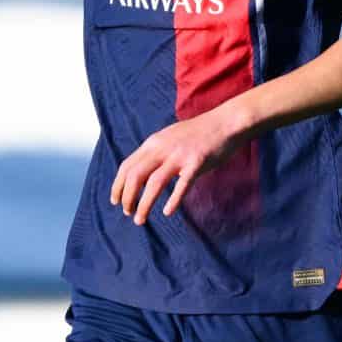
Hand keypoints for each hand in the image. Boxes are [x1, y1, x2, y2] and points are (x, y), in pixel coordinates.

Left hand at [109, 106, 250, 224]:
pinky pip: (182, 184)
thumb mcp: (170, 138)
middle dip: (127, 197)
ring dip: (144, 204)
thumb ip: (156, 152)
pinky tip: (167, 211)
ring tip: (139, 219)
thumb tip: (142, 171)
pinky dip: (173, 200)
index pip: (127, 166)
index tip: (116, 201)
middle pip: (135, 176)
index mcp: (153, 143)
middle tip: (128, 213)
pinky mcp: (196, 163)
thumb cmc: (200, 133)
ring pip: (154, 183)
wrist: (226, 122)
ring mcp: (179, 155)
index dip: (118, 186)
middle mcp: (162, 148)